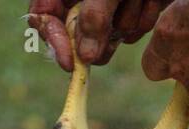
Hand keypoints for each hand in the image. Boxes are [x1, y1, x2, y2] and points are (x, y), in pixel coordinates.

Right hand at [28, 0, 170, 70]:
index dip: (54, 40)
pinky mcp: (132, 10)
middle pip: (77, 34)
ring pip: (109, 34)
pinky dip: (144, 17)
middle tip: (112, 36)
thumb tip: (84, 57)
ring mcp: (108, 5)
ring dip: (127, 20)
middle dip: (98, 36)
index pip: (43, 16)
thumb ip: (94, 17)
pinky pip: (133, 29)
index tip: (69, 62)